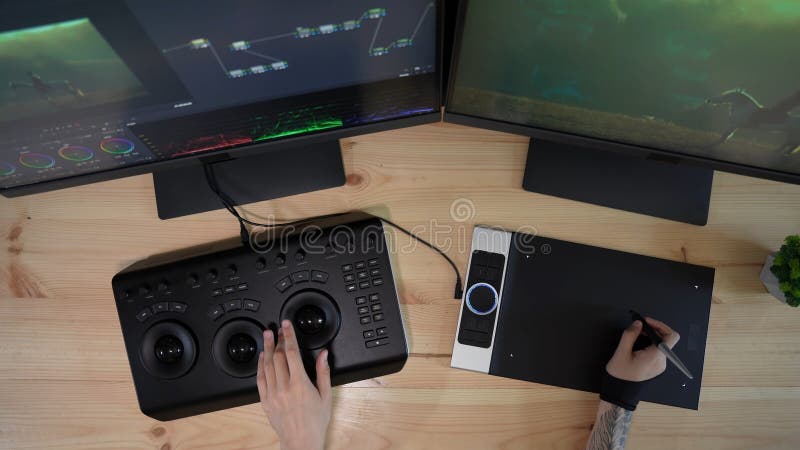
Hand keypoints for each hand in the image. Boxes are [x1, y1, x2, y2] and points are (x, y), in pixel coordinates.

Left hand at [256, 320, 331, 449]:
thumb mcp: (326, 395)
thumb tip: (324, 354)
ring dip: (266, 348)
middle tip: (278, 328)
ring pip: (267, 365)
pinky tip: (261, 357)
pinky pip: (260, 379)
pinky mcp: (265, 401)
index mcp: (300, 384)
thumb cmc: (315, 421)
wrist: (301, 441)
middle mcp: (284, 387)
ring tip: (266, 335)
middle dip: (277, 339)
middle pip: (277, 356)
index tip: (286, 325)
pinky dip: (260, 365)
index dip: (288, 336)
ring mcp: (273, 394)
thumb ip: (323, 372)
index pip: (292, 353)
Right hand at [606, 317, 679, 381]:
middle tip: (638, 327)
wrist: (619, 390)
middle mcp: (662, 361)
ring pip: (661, 344)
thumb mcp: (621, 352)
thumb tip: (638, 323)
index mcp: (655, 356)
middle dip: (653, 329)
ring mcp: (660, 365)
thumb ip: (630, 335)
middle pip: (666, 339)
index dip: (661, 325)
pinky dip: (650, 343)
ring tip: (635, 335)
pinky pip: (657, 351)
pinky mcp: (657, 366)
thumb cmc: (619, 373)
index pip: (671, 337)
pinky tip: (638, 344)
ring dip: (650, 336)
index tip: (647, 322)